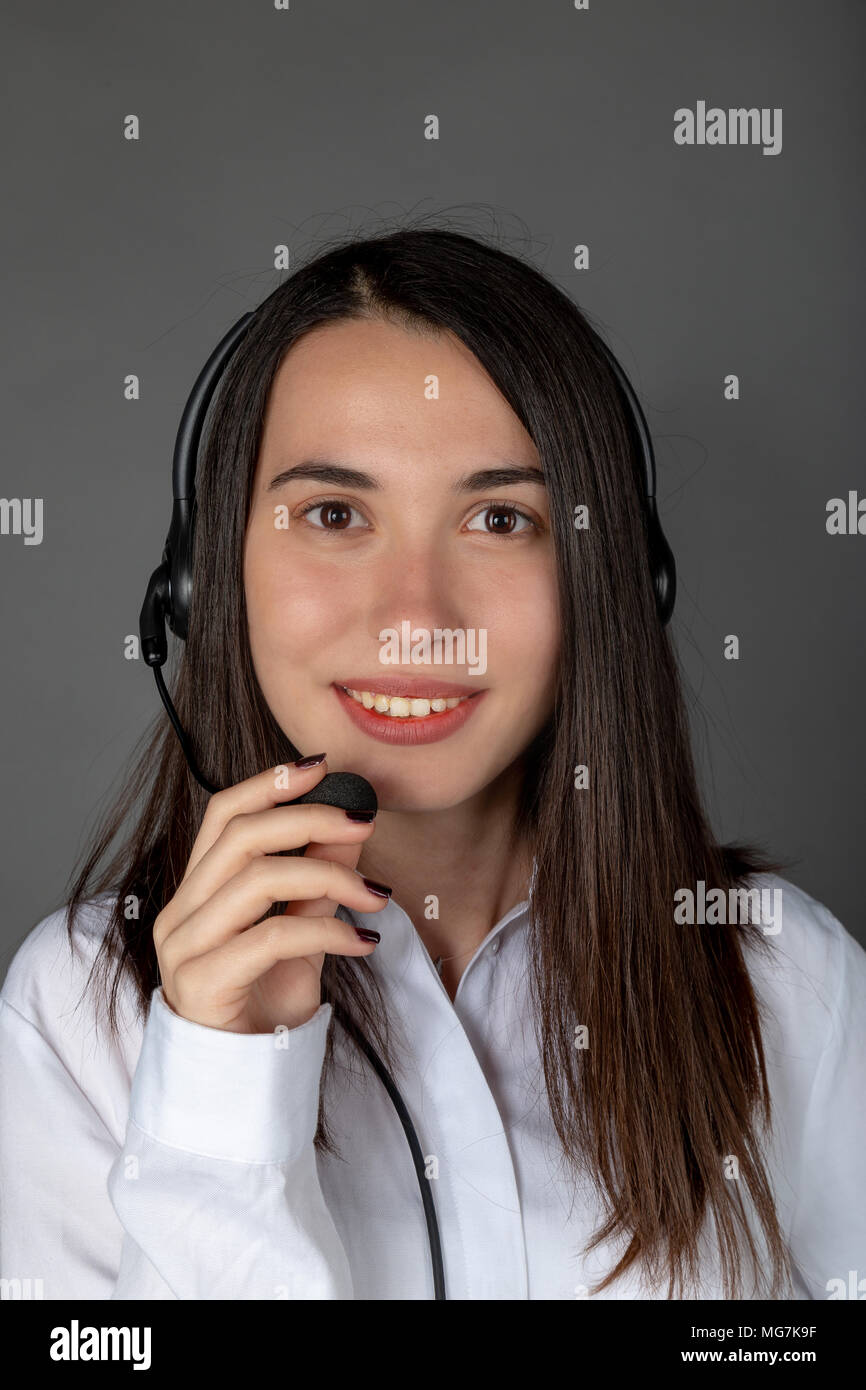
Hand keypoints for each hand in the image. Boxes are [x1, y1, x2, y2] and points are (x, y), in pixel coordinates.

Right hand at [152, 758, 388, 1033]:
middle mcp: (182, 912)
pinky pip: (271, 937)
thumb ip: (319, 882)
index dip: (268, 782)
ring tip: (375, 894)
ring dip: (328, 876)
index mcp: (198, 890)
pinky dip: (327, 930)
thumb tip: (353, 824)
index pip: (222, 814)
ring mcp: (185, 947)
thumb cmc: (266, 1005)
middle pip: (240, 836)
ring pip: (255, 879)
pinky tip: (363, 940)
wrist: (243, 1083)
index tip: (321, 767)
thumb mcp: (303, 934)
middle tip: (365, 821)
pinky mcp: (203, 983)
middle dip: (308, 818)